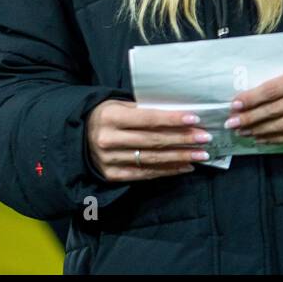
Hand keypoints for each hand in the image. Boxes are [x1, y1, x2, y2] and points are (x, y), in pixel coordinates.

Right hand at [84, 100, 211, 181]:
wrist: (77, 137)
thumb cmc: (104, 117)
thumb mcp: (117, 106)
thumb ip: (143, 110)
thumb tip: (179, 116)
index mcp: (110, 117)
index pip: (147, 119)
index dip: (172, 119)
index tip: (195, 119)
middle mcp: (108, 139)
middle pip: (153, 140)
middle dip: (183, 139)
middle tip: (205, 138)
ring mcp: (109, 159)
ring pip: (152, 159)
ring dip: (180, 157)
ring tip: (201, 155)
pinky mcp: (112, 174)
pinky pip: (145, 173)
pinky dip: (168, 171)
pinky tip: (185, 167)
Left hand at [227, 70, 282, 142]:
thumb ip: (277, 79)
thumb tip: (248, 93)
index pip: (272, 90)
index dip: (252, 98)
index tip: (235, 104)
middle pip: (275, 111)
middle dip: (251, 119)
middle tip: (232, 123)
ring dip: (261, 131)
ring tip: (243, 132)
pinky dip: (277, 139)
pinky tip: (262, 139)